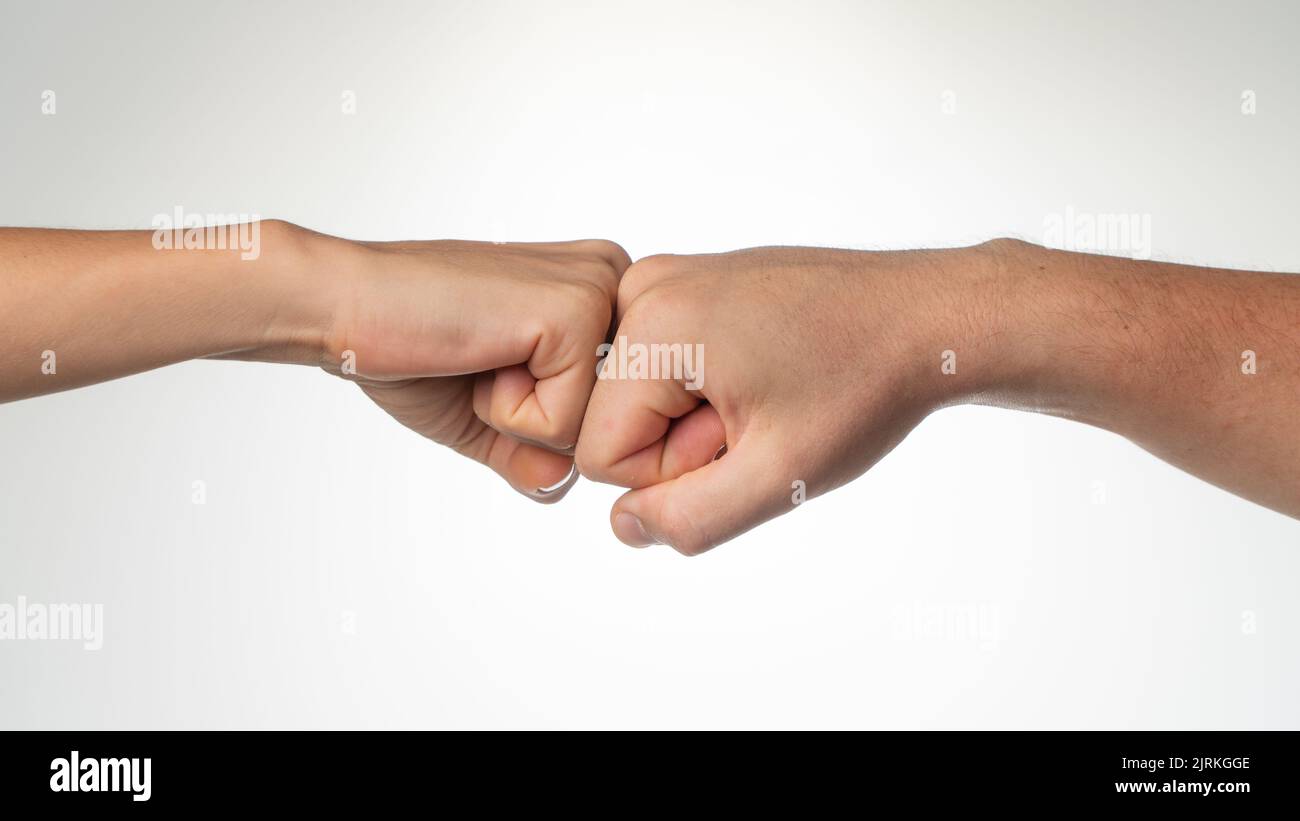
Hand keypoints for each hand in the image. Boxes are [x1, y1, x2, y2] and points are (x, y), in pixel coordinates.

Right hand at [308, 231, 629, 501]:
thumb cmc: (411, 349)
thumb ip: (536, 454)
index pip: (614, 411)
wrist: (344, 307)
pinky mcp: (576, 312)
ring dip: (521, 418)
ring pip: (595, 429)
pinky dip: (509, 414)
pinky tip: (477, 354)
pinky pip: (566, 424)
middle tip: (481, 361)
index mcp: (602, 292)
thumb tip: (563, 483)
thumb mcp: (489, 417)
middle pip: (614, 422)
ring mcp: (599, 291)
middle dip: (538, 422)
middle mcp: (615, 279)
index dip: (542, 420)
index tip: (490, 364)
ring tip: (479, 356)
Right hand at [576, 244, 1007, 552]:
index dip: (675, 472)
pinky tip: (768, 371)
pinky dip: (708, 384)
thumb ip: (689, 519)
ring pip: (640, 396)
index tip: (743, 436)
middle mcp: (644, 287)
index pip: (600, 454)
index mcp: (653, 326)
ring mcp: (668, 277)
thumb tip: (625, 525)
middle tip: (764, 413)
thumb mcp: (779, 476)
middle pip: (616, 420)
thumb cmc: (865, 384)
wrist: (927, 317)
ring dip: (698, 415)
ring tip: (769, 392)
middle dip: (686, 440)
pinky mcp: (690, 281)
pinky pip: (663, 365)